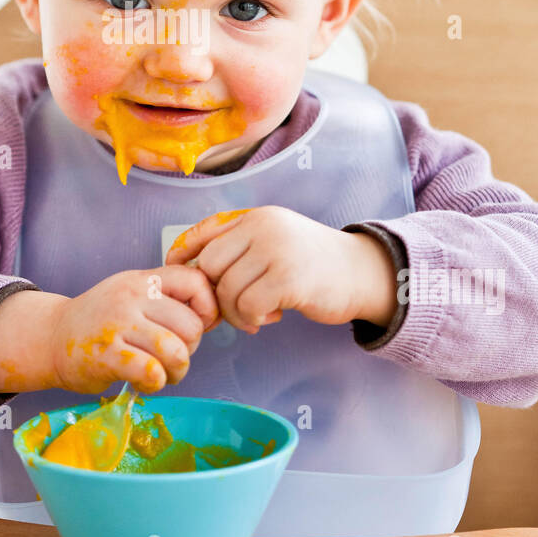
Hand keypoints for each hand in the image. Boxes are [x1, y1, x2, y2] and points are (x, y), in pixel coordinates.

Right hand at [50, 266, 219, 393]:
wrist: (51, 337)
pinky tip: (145, 382)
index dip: (207, 308)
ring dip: (177, 371)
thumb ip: (168, 298)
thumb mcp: (133, 294)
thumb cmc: (101, 320)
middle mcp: (131, 297)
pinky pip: (151, 372)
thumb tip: (216, 314)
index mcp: (143, 279)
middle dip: (190, 350)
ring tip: (164, 374)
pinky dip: (155, 383)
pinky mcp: (105, 355)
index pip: (195, 280)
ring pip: (175, 350)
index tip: (198, 326)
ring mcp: (117, 324)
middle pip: (190, 326)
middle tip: (173, 357)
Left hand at [165, 206, 397, 332]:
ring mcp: (277, 251)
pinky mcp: (289, 279)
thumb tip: (191, 268)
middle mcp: (263, 228)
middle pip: (209, 266)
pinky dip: (253, 319)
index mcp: (255, 218)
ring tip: (257, 315)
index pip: (203, 232)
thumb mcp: (274, 241)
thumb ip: (240, 248)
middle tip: (231, 309)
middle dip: (213, 294)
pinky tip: (272, 317)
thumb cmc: (312, 263)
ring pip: (226, 290)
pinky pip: (248, 306)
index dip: (182, 255)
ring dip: (236, 313)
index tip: (176, 275)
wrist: (361, 272)